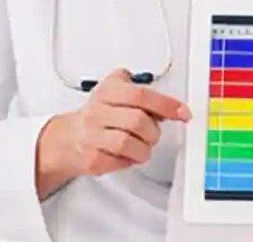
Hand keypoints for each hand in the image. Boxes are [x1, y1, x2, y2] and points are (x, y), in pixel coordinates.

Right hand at [36, 68, 190, 194]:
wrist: (69, 137)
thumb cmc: (101, 114)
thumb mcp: (119, 92)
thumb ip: (145, 95)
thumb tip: (172, 108)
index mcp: (107, 91)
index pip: (140, 95)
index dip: (165, 104)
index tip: (183, 113)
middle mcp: (97, 112)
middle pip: (137, 121)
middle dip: (153, 130)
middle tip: (153, 133)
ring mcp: (92, 136)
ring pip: (128, 143)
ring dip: (144, 147)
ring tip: (142, 145)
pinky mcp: (92, 158)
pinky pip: (120, 162)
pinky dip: (131, 160)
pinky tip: (128, 154)